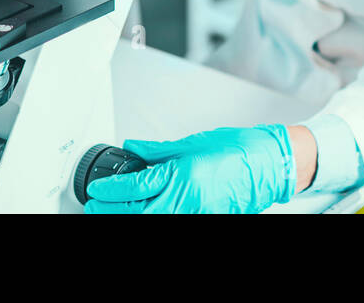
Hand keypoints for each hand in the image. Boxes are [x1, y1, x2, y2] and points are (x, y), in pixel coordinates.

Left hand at [84, 124, 295, 213]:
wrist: (267, 163)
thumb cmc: (236, 150)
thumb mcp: (191, 143)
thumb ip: (159, 151)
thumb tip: (133, 147)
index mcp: (181, 174)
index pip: (134, 186)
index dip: (110, 190)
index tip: (96, 190)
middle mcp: (187, 198)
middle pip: (138, 212)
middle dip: (113, 211)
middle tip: (95, 205)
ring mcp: (196, 212)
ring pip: (154, 220)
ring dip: (132, 216)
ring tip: (114, 211)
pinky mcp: (206, 218)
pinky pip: (174, 220)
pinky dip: (155, 217)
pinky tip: (144, 213)